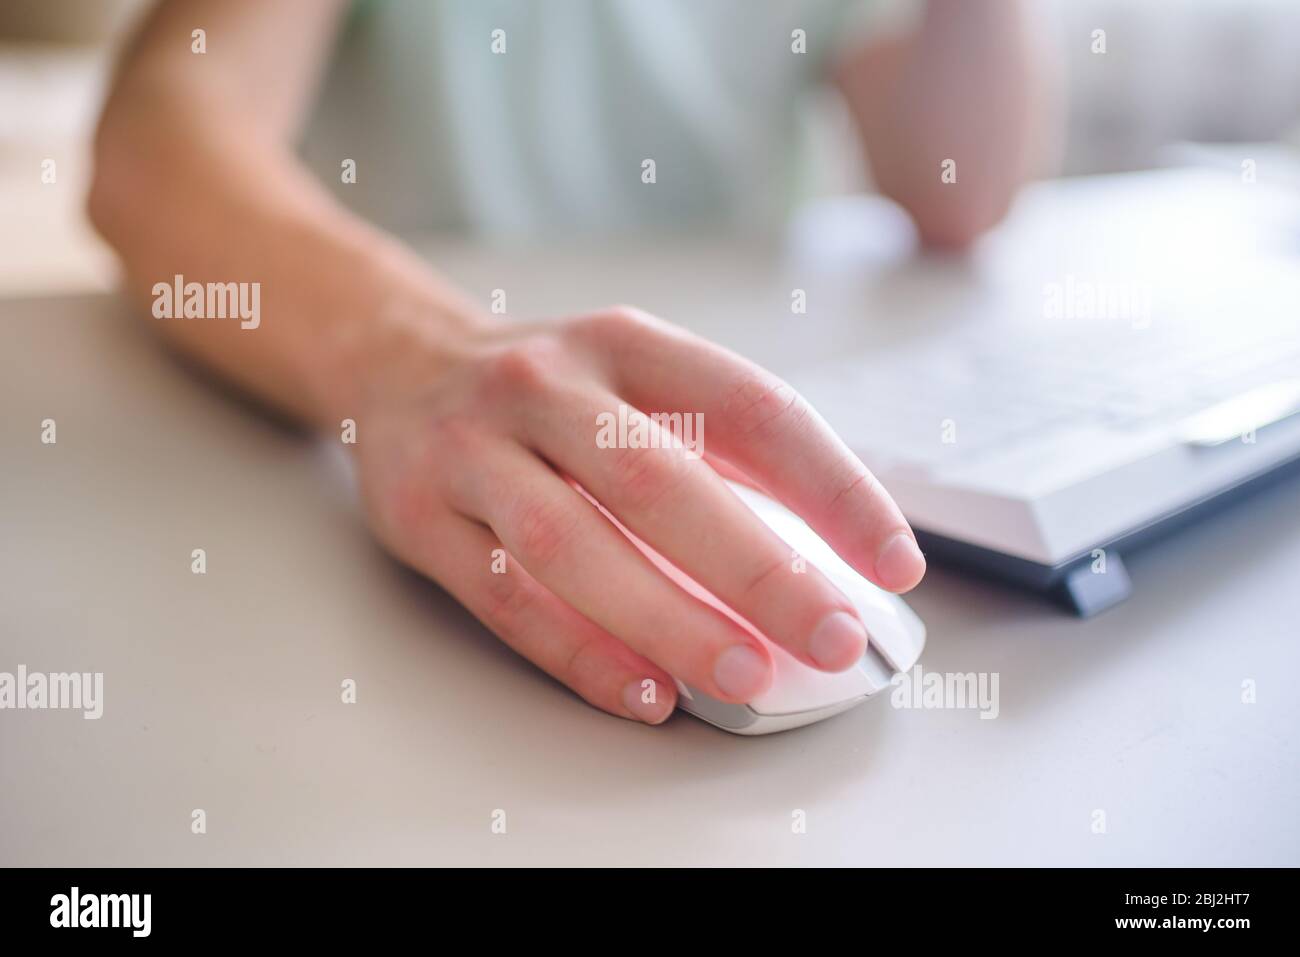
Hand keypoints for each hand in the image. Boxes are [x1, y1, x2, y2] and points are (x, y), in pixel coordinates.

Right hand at [351, 306, 925, 724]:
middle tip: (833, 637)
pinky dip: (578, 651)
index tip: (893, 560)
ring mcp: (476, 450)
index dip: (832, 485)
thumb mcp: (633, 376)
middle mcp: (548, 386)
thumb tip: (826, 552)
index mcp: (626, 345)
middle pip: (661, 482)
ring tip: (744, 676)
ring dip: (667, 618)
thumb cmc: (547, 391)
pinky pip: (504, 597)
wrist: (399, 364)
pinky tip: (642, 691)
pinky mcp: (422, 517)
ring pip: (574, 544)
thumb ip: (715, 447)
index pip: (750, 406)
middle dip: (759, 569)